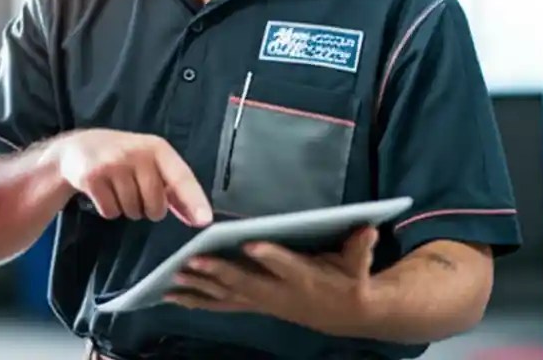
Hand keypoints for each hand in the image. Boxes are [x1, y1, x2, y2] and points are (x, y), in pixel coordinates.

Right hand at [48, 129, 211, 226]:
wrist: (78, 148)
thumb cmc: (123, 158)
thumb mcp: (150, 164)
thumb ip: (174, 189)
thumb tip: (199, 218)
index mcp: (157, 148)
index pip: (181, 177)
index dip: (194, 200)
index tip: (204, 221)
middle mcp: (137, 153)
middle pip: (155, 205)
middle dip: (148, 208)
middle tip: (136, 192)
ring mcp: (113, 164)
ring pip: (132, 211)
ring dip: (127, 209)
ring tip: (118, 188)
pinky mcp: (92, 178)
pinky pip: (111, 212)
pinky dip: (109, 209)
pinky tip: (103, 192)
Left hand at [166, 226, 381, 337]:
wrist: (343, 314)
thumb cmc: (348, 280)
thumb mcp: (358, 264)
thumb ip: (360, 248)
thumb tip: (369, 228)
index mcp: (304, 277)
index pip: (286, 265)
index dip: (271, 256)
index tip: (251, 243)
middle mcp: (279, 293)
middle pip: (246, 283)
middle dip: (219, 273)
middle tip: (193, 261)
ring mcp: (263, 302)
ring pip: (227, 297)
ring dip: (199, 290)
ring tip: (173, 280)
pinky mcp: (253, 305)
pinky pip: (221, 305)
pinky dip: (197, 302)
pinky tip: (173, 296)